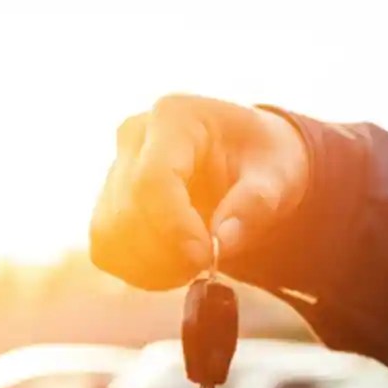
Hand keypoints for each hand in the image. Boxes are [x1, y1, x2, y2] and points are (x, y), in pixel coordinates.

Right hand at [88, 95, 309, 289]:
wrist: (250, 157)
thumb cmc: (264, 159)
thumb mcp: (278, 175)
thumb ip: (254, 205)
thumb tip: (221, 242)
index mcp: (175, 118)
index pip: (152, 180)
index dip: (173, 227)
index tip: (205, 256)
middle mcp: (134, 139)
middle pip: (127, 211)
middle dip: (167, 252)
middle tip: (206, 266)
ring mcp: (116, 170)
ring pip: (110, 234)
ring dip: (152, 265)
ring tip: (194, 266)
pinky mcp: (111, 203)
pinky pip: (108, 248)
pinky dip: (139, 270)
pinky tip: (174, 268)